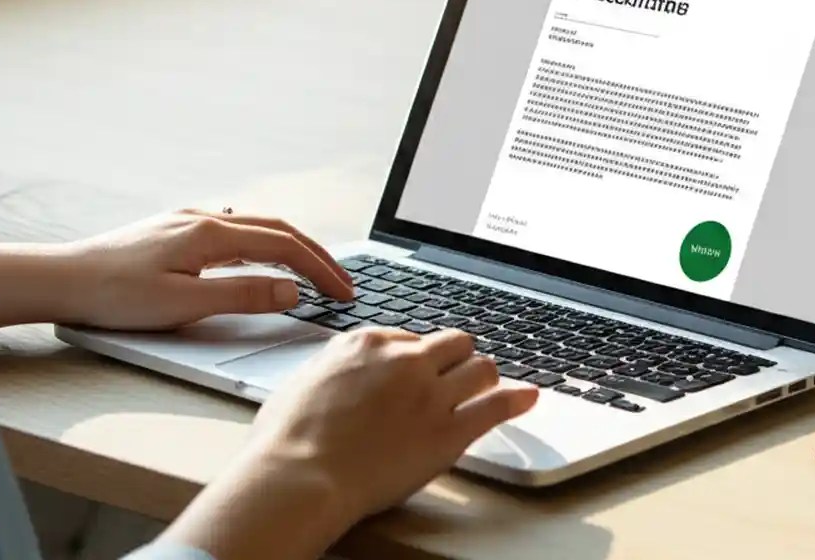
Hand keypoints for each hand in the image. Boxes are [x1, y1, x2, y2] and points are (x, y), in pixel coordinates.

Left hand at [64, 209, 353, 330]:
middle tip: (343, 282)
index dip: (322, 270)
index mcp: (213, 234)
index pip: (286, 247)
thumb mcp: (185, 304)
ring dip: (293, 246)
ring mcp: (189, 221)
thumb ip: (243, 296)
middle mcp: (205, 219)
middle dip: (317, 255)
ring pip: (258, 226)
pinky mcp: (175, 230)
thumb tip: (292, 291)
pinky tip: (259, 254)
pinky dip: (264, 242)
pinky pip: (235, 229)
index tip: (345, 293)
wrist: (60, 279)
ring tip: (313, 270)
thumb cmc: (114, 295)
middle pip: (279, 230)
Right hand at [161, 327, 538, 558]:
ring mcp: (431, 394)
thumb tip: (341, 373)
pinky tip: (528, 397)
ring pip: (480, 368)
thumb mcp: (302, 381)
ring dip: (484, 377)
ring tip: (487, 387)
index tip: (418, 373)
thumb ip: (334, 369)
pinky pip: (496, 406)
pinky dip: (517, 399)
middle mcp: (406, 360)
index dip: (416, 359)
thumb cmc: (286, 439)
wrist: (299, 475)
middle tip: (455, 378)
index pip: (411, 337)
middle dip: (456, 360)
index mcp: (368, 342)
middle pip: (454, 344)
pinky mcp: (448, 432)